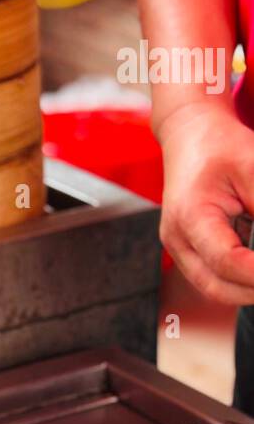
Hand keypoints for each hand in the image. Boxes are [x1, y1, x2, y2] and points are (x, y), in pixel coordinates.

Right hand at [158, 100, 253, 303]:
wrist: (190, 136)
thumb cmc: (219, 146)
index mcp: (188, 215)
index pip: (226, 261)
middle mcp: (176, 238)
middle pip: (217, 287)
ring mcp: (179, 247)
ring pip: (216, 287)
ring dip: (248, 287)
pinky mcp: (188, 249)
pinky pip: (215, 277)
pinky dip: (241, 278)